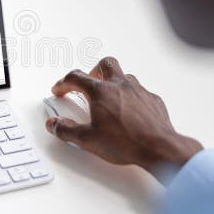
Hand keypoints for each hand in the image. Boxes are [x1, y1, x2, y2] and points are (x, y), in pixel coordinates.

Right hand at [46, 57, 202, 177]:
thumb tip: (54, 124)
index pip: (76, 78)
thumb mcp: (87, 140)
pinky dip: (131, 97)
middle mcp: (120, 86)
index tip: (60, 90)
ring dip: (113, 83)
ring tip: (109, 98)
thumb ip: (66, 130)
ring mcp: (139, 91)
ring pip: (124, 76)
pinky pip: (140, 91)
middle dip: (93, 70)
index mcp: (101, 92)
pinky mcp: (153, 100)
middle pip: (104, 64)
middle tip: (88, 83)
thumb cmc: (126, 142)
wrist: (158, 149)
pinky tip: (129, 111)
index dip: (63, 83)